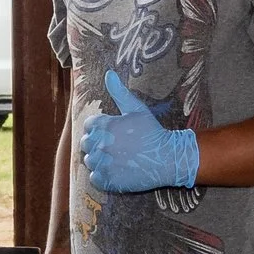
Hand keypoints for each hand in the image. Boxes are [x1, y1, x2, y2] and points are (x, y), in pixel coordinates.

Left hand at [81, 70, 200, 192]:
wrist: (168, 158)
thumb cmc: (153, 132)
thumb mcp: (137, 109)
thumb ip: (119, 92)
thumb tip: (108, 74)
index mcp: (106, 125)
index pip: (88, 125)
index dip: (99, 128)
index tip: (112, 132)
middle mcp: (102, 144)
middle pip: (85, 143)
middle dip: (96, 143)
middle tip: (115, 145)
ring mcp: (105, 163)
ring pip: (89, 160)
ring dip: (99, 159)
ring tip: (116, 158)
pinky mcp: (109, 180)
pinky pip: (95, 177)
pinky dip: (102, 175)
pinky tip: (116, 170)